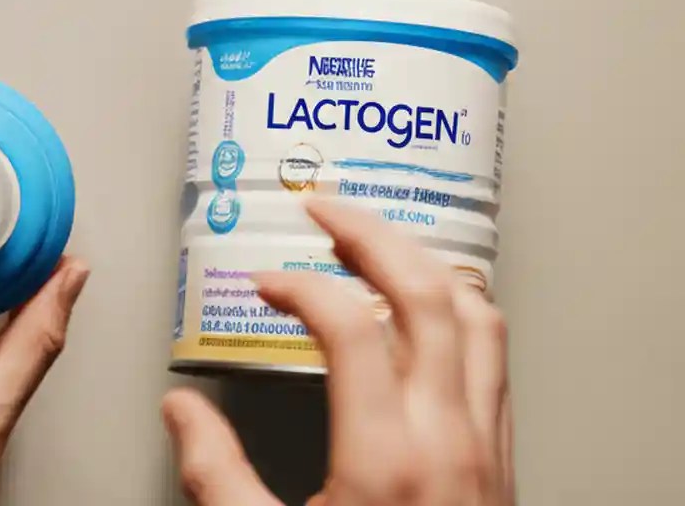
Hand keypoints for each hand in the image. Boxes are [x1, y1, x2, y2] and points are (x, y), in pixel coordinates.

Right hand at [163, 200, 513, 504]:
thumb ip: (215, 475)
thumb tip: (183, 411)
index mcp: (385, 457)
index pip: (350, 322)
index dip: (300, 283)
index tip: (266, 280)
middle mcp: (447, 438)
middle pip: (426, 293)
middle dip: (372, 234)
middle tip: (327, 209)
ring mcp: (485, 445)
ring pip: (477, 314)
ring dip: (426, 262)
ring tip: (380, 239)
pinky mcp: (501, 459)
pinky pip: (495, 354)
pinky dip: (462, 307)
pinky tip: (431, 305)